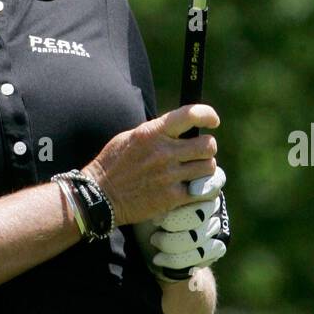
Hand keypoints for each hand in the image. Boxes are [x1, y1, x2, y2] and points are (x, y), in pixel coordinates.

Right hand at [84, 104, 220, 225]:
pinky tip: (195, 189)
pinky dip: (203, 190)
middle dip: (207, 148)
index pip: (190, 115)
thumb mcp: (131, 137)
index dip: (207, 115)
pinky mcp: (171, 198)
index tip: (213, 121)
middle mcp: (164, 152)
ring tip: (196, 172)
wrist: (100, 196)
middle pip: (207, 145)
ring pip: (209, 168)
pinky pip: (203, 192)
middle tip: (200, 153)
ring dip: (206, 169)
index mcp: (152, 132)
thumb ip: (156, 132)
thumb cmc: (113, 164)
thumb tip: (180, 129)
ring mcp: (169, 176)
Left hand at [132, 168, 230, 280]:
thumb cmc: (145, 207)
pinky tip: (159, 258)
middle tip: (155, 220)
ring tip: (154, 239)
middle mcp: (213, 204)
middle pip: (203, 211)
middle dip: (176, 219)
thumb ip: (159, 182)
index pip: (215, 180)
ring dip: (171, 241)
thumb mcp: (148, 192)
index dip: (208, 185)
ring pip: (199, 236)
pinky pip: (201, 256)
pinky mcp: (214, 249)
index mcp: (201, 184)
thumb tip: (170, 179)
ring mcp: (215, 226)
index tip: (191, 190)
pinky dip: (176, 259)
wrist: (147, 241)